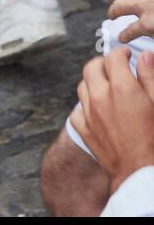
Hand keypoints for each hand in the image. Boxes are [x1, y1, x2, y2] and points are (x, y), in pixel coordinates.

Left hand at [71, 47, 153, 190]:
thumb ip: (150, 76)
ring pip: (82, 85)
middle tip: (115, 67)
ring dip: (93, 82)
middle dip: (103, 63)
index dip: (121, 53)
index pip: (113, 58)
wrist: (140, 171)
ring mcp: (88, 112)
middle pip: (91, 67)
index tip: (127, 56)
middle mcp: (100, 97)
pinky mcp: (82, 127)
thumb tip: (145, 56)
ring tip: (107, 86)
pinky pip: (77, 108)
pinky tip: (97, 108)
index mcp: (122, 88)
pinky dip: (86, 104)